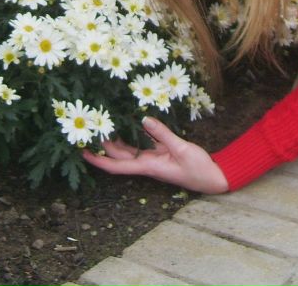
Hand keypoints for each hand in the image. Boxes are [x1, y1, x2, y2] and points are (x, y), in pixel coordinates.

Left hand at [82, 116, 228, 193]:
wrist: (214, 178)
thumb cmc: (199, 169)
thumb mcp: (181, 149)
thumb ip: (162, 133)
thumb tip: (143, 119)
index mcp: (148, 166)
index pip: (116, 166)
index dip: (98, 161)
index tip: (83, 152)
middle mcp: (146, 163)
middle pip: (118, 155)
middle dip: (103, 144)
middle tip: (89, 127)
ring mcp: (153, 158)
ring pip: (128, 148)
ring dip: (116, 138)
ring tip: (102, 123)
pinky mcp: (160, 153)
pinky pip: (143, 142)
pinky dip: (135, 133)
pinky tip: (128, 121)